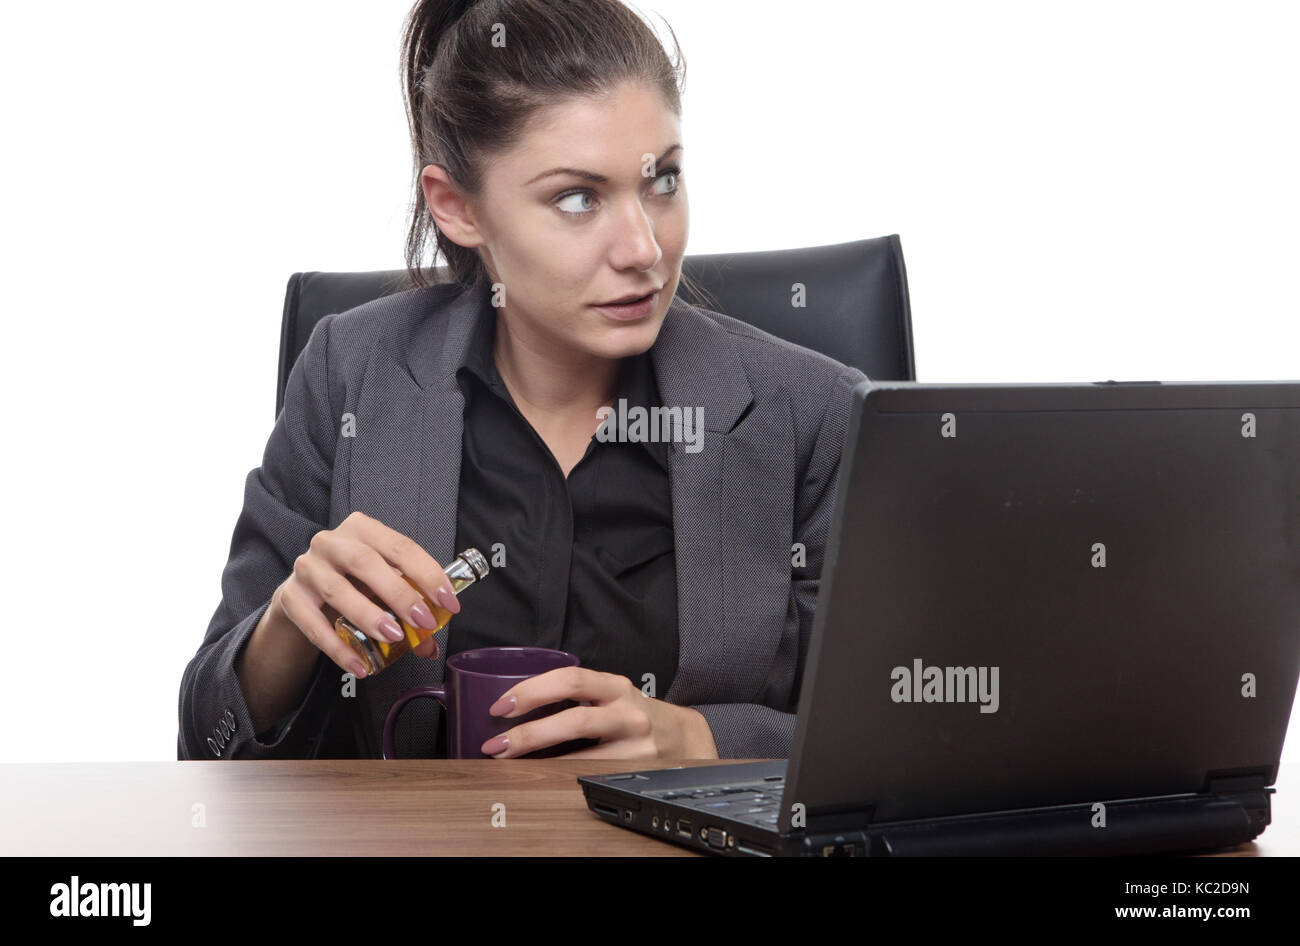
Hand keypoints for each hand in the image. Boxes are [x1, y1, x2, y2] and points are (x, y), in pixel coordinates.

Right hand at [276, 511, 459, 673]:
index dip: (428, 574)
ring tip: (393, 638)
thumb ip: (408, 610)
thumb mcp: (382, 587)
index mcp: (363, 529)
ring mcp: (307, 567)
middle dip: (399, 594)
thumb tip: (429, 645)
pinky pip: (313, 624)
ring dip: (369, 616)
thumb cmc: (353, 583)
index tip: (448, 602)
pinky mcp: (290, 596)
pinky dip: (337, 647)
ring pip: (337, 590)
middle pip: (366, 563)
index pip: (401, 546)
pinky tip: (359, 665)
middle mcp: (331, 542)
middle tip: (423, 621)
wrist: (303, 594)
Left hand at [479, 667, 718, 759]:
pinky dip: (560, 774)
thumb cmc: (632, 712)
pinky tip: (540, 775)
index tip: (502, 704)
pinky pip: (591, 773)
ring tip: (510, 760)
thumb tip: (518, 701)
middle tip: (496, 742)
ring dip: (540, 759)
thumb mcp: (610, 693)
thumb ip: (576, 693)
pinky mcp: (634, 770)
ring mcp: (634, 744)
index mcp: (615, 686)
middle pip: (575, 719)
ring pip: (582, 754)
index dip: (534, 690)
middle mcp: (627, 712)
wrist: (679, 736)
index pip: (571, 679)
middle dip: (530, 733)